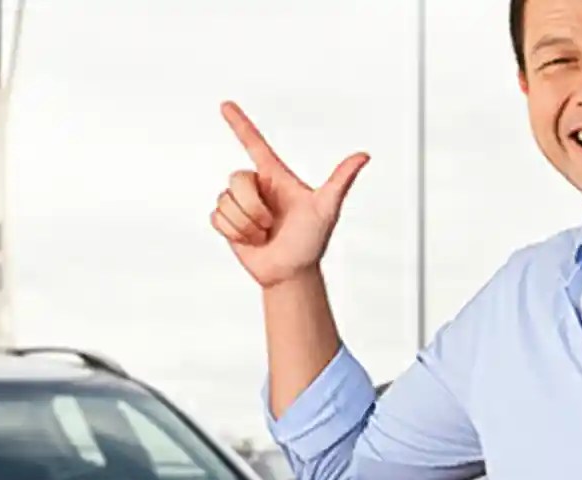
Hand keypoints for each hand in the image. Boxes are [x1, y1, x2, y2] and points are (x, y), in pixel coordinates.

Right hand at [211, 101, 369, 287]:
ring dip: (246, 225)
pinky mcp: (226, 222)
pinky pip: (217, 218)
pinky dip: (234, 233)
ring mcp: (240, 203)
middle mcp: (256, 186)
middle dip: (254, 208)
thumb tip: (364, 155)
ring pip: (226, 201)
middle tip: (273, 224)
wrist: (291, 272)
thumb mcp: (327, 208)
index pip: (254, 144)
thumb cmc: (311, 241)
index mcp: (276, 175)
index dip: (240, 123)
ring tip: (264, 235)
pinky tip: (250, 241)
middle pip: (237, 179)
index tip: (225, 104)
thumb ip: (340, 181)